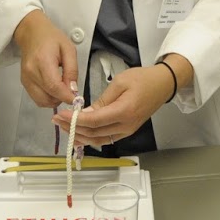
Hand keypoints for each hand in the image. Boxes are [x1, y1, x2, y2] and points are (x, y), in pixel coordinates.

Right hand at [14, 10, 78, 108]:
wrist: (31, 33)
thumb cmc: (51, 38)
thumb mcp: (69, 49)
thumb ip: (72, 70)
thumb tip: (73, 90)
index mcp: (43, 61)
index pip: (54, 86)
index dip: (66, 96)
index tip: (77, 99)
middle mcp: (31, 72)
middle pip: (47, 97)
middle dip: (61, 99)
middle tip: (70, 91)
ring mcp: (25, 79)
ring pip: (41, 101)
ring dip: (54, 100)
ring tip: (62, 89)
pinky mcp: (24, 82)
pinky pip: (36, 98)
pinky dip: (47, 98)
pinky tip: (53, 89)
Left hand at [51, 65, 165, 145]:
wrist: (162, 84)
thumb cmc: (143, 79)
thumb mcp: (120, 82)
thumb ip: (102, 100)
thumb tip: (86, 112)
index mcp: (124, 111)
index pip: (94, 121)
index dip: (75, 120)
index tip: (61, 114)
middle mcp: (126, 126)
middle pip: (94, 133)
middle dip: (73, 128)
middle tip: (57, 120)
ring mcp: (127, 131)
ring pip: (98, 140)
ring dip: (79, 135)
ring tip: (64, 127)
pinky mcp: (126, 131)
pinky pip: (105, 139)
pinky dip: (90, 138)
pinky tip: (79, 134)